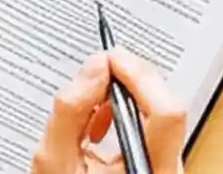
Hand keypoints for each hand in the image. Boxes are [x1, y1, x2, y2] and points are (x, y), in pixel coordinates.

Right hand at [32, 49, 186, 173]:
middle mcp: (169, 168)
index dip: (138, 76)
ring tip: (92, 115)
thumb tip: (93, 68)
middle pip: (167, 104)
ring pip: (160, 109)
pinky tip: (99, 127)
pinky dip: (124, 112)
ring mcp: (168, 164)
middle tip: (97, 73)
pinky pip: (152, 121)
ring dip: (124, 98)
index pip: (166, 112)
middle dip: (129, 81)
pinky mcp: (160, 158)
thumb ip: (70, 112)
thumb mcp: (53, 164)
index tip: (110, 59)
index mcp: (152, 172)